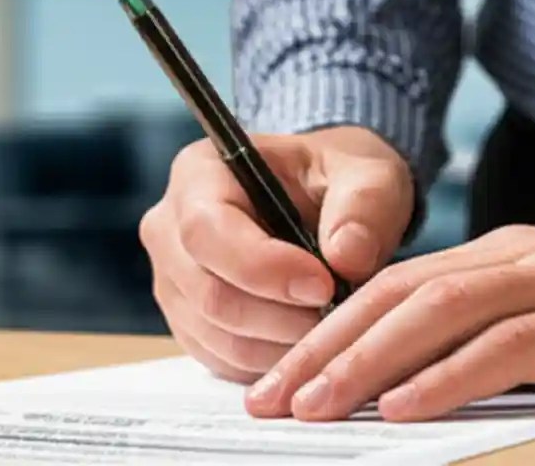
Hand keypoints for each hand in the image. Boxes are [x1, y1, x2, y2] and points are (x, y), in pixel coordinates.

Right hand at [140, 126, 415, 382]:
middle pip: (209, 293)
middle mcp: (170, 229)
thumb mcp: (364, 173)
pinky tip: (307, 339)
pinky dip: (270, 360)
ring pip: (217, 335)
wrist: (323, 200)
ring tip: (329, 325)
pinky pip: (222, 359)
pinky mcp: (188, 323)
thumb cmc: (335, 179)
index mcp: (199, 173)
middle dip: (280, 316)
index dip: (263, 267)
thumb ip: (362, 205)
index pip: (207, 230)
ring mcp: (172, 281)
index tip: (324, 285)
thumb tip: (347, 257)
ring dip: (280, 344)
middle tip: (337, 314)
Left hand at [245, 211, 534, 420]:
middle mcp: (513, 260)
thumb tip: (409, 374)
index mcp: (496, 257)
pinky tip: (405, 405)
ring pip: (436, 315)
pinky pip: (507, 347)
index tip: (278, 377)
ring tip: (313, 404)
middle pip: (394, 298)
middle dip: (323, 349)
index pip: (390, 290)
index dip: (326, 332)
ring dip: (365, 361)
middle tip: (269, 399)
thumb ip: (486, 328)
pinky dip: (449, 376)